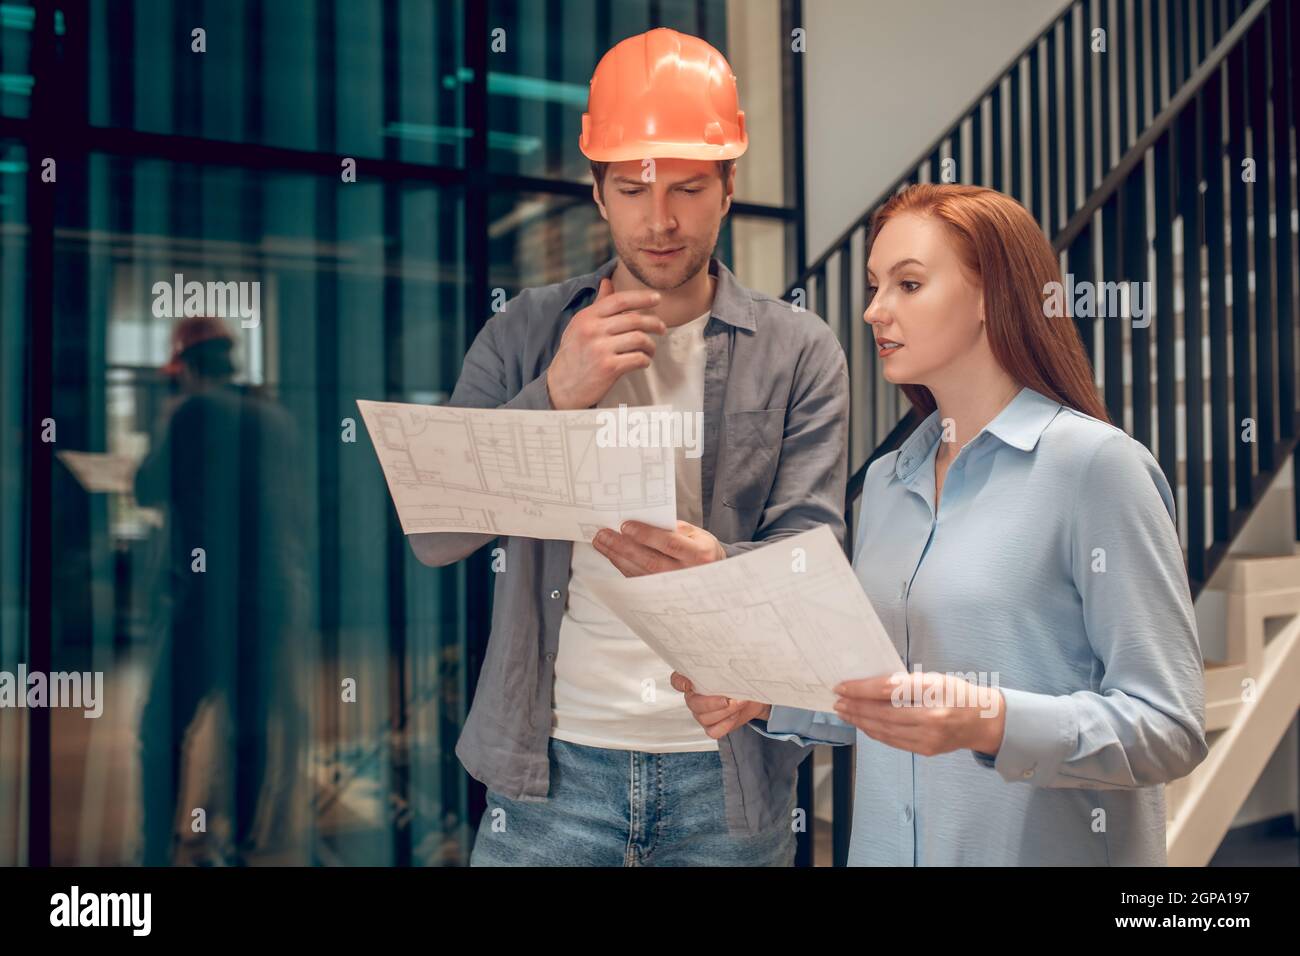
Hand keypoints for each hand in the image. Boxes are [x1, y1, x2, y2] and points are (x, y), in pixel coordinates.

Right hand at [546, 277, 664, 408]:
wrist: (562, 386)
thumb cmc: (574, 354)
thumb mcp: (580, 325)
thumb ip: (597, 305)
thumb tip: (607, 281)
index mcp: (587, 317)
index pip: (619, 300)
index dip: (641, 297)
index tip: (657, 298)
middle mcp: (593, 330)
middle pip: (634, 319)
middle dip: (654, 323)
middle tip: (662, 328)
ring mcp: (600, 349)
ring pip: (639, 339)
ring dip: (651, 345)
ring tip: (650, 349)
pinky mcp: (608, 368)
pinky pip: (638, 358)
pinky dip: (645, 360)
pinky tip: (643, 361)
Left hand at [591, 519, 723, 576]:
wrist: (714, 579)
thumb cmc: (702, 551)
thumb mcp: (697, 535)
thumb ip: (673, 529)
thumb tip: (643, 523)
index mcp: (699, 555)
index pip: (669, 544)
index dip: (646, 535)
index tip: (625, 526)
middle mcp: (686, 574)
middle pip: (650, 561)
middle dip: (623, 547)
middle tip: (603, 535)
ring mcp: (673, 588)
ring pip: (640, 573)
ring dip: (617, 557)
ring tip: (601, 543)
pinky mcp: (661, 595)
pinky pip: (638, 580)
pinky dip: (623, 567)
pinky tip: (612, 555)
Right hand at [670, 671, 769, 738]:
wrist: (753, 696)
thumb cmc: (740, 680)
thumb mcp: (733, 668)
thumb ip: (724, 665)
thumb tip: (728, 656)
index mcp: (694, 680)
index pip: (677, 680)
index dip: (679, 682)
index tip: (688, 684)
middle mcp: (695, 697)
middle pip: (693, 703)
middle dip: (712, 702)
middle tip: (729, 699)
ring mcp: (702, 714)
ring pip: (704, 718)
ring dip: (725, 712)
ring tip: (739, 703)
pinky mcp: (712, 726)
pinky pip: (713, 731)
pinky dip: (726, 724)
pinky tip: (735, 715)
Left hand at [832, 672, 1005, 757]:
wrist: (984, 721)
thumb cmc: (957, 693)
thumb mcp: (934, 678)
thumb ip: (905, 683)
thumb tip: (868, 686)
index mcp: (933, 691)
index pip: (888, 689)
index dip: (861, 689)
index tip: (842, 687)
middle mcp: (931, 717)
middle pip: (882, 713)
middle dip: (855, 707)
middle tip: (838, 700)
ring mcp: (928, 737)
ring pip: (884, 730)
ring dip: (860, 721)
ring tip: (845, 712)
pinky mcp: (926, 750)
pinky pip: (893, 741)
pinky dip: (875, 732)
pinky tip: (863, 724)